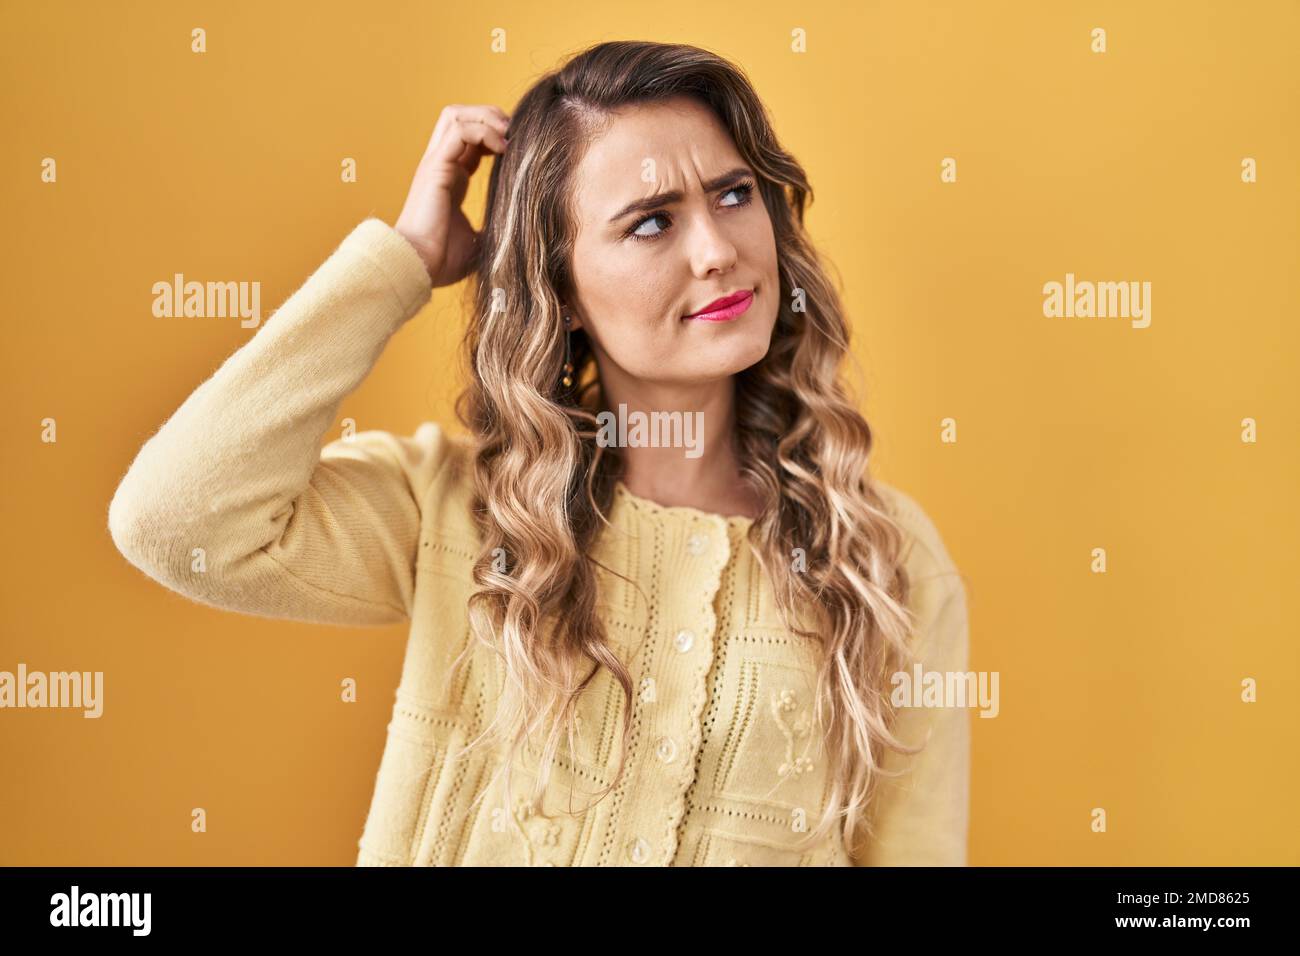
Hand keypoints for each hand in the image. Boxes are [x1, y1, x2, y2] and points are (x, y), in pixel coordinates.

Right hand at [394, 104, 509, 287]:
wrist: (421, 267)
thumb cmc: (444, 260)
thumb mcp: (479, 241)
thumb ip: (494, 228)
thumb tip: (516, 234)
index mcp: (451, 178)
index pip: (471, 140)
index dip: (495, 135)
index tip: (518, 149)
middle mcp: (441, 165)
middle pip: (460, 117)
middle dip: (489, 116)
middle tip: (514, 134)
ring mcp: (436, 163)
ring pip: (456, 115)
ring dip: (486, 117)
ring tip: (508, 135)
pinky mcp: (435, 167)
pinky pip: (459, 131)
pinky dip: (484, 132)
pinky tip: (502, 149)